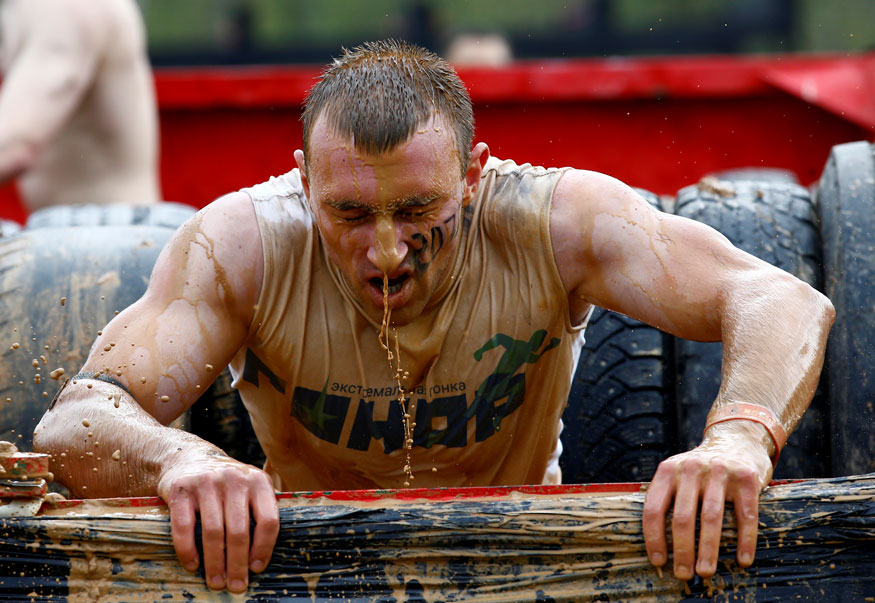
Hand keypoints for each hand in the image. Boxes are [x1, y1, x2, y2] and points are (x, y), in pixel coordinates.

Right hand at [157, 452, 278, 592]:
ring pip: (213, 532)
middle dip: (238, 564)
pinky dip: (188, 550)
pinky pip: (184, 527)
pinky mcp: (182, 490)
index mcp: (258, 481)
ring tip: (216, 582)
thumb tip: (268, 555)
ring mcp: (207, 482)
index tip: (257, 569)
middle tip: (236, 587)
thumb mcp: (250, 486)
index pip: (268, 520)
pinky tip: (193, 565)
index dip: (264, 548)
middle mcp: (235, 479)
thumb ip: (261, 509)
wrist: (189, 458)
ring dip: (215, 563)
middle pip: (239, 531)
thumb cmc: (226, 483)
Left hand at [642, 424, 772, 579]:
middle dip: (682, 551)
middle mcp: (692, 469)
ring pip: (711, 518)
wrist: (737, 439)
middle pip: (682, 517)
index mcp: (669, 470)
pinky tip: (743, 560)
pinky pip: (745, 516)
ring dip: (708, 550)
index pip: (654, 508)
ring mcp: (720, 471)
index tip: (658, 561)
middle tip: (683, 575)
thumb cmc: (702, 469)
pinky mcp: (746, 478)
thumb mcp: (678, 473)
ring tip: (705, 572)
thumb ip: (667, 498)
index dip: (654, 538)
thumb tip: (659, 546)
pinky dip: (745, 541)